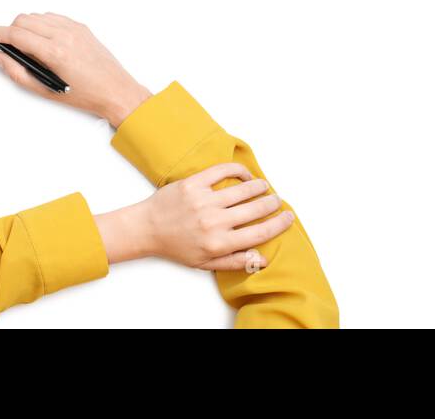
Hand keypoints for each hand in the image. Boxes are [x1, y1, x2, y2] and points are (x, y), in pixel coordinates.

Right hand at [0, 12, 150, 126]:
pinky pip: (54, 17)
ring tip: (30, 48)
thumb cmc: (85, 95)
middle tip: (10, 49)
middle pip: (23, 20)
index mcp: (54, 52)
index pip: (15, 34)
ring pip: (37, 16)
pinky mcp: (82, 27)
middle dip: (10, 31)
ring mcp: (75, 29)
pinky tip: (44, 41)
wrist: (116, 90)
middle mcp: (65, 35)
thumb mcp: (44, 90)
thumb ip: (17, 72)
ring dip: (27, 27)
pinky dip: (43, 24)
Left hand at [94, 163, 294, 270]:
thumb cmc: (176, 247)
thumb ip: (235, 261)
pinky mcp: (193, 183)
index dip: (278, 224)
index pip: (259, 232)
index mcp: (218, 243)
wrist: (147, 229)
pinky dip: (238, 170)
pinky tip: (245, 174)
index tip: (288, 217)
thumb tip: (263, 259)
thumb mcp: (205, 263)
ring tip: (264, 187)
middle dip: (272, 203)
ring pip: (243, 189)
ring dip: (259, 186)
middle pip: (256, 209)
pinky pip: (223, 170)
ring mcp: (203, 200)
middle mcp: (213, 221)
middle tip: (277, 200)